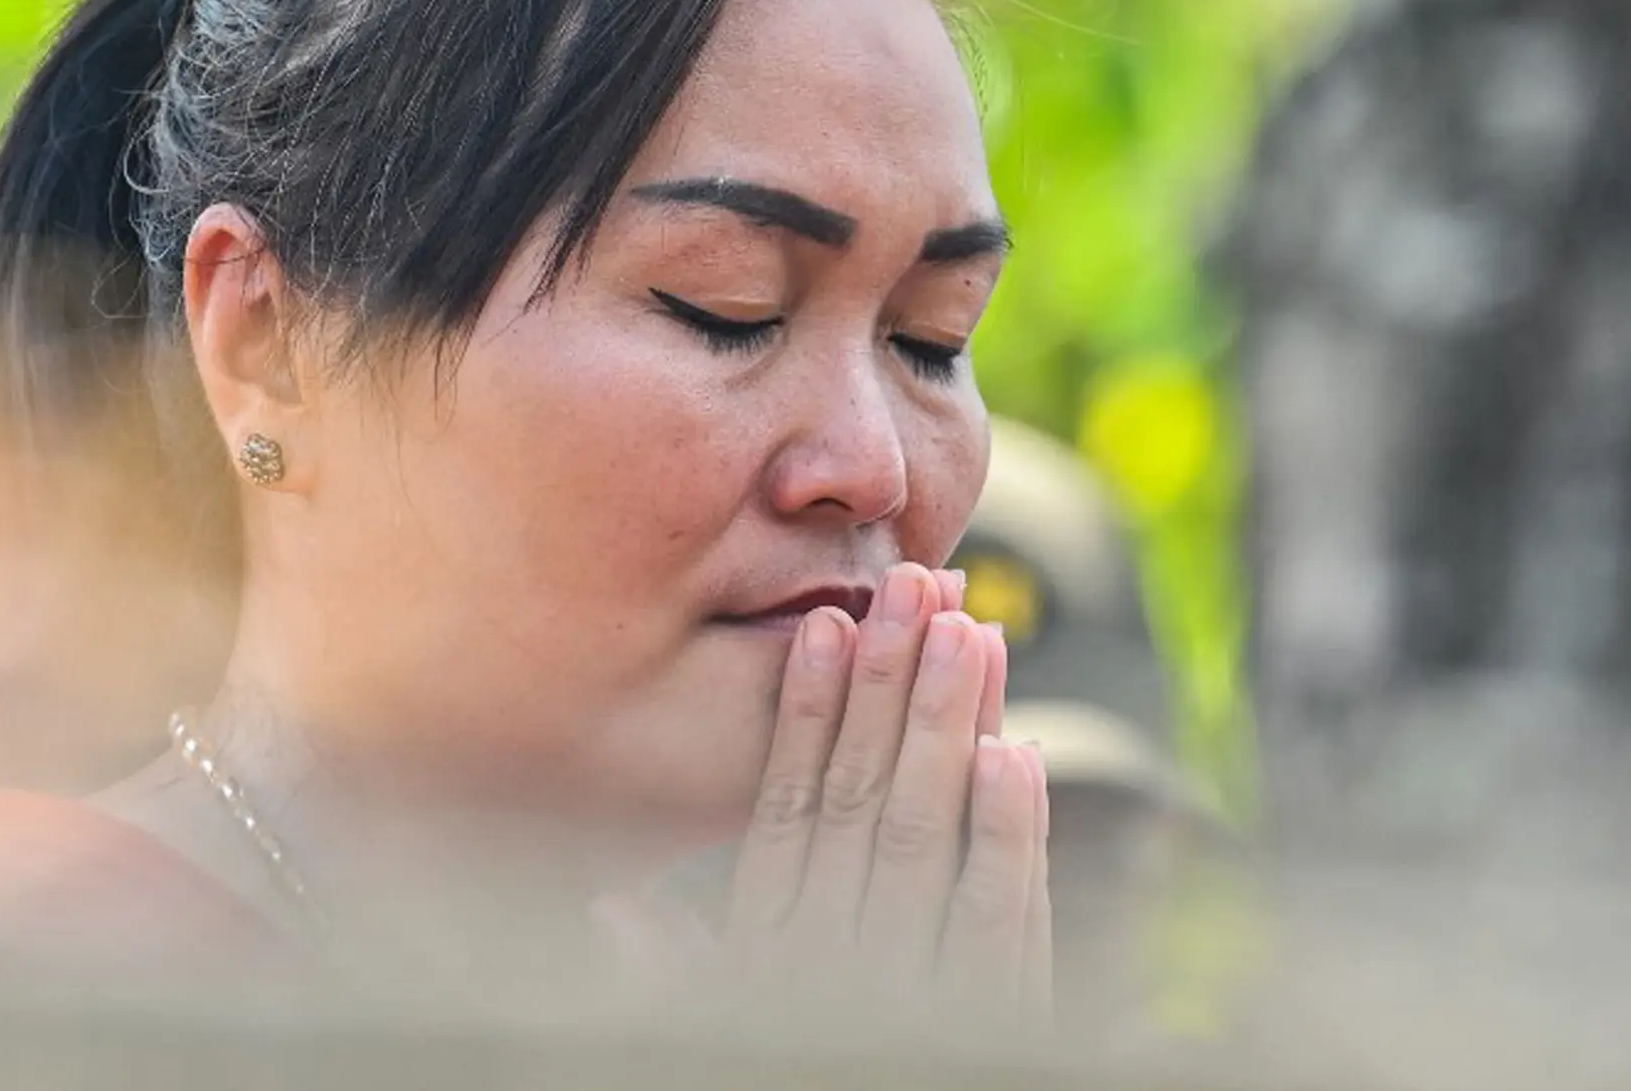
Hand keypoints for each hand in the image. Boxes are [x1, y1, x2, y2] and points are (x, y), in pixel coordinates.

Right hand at [722, 561, 1050, 1025]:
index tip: (825, 627)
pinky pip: (1001, 923)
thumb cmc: (787, 1067)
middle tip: (918, 588)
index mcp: (766, 955)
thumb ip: (676, 968)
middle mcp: (833, 968)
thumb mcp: (718, 1026)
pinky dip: (1011, 838)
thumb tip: (612, 909)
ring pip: (931, 842)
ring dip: (954, 733)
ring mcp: (913, 994)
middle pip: (863, 806)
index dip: (806, 716)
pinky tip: (1018, 758)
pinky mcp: (988, 1023)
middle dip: (893, 690)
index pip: (787, 813)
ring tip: (972, 634)